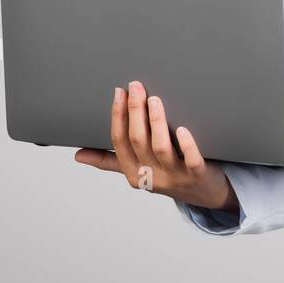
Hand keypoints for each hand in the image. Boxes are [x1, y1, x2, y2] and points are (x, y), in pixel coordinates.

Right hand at [75, 80, 237, 211]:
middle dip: (134, 111)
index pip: (119, 142)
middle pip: (137, 141)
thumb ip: (110, 161)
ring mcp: (175, 176)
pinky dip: (186, 144)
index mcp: (134, 173)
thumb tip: (78, 155)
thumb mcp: (138, 172)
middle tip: (136, 86)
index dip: (118, 116)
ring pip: (160, 148)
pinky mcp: (197, 174)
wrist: (204, 195)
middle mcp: (152, 175)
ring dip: (156, 122)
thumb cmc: (169, 177)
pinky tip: (182, 128)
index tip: (119, 92)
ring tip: (154, 99)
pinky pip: (191, 160)